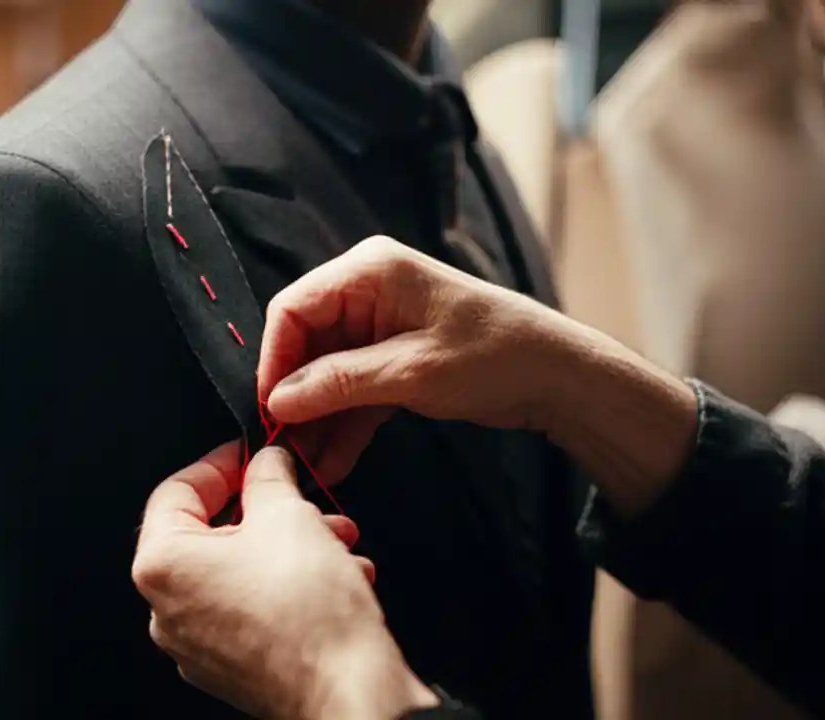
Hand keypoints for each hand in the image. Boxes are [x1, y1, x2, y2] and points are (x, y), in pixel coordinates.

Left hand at [133, 442, 436, 719]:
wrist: (348, 691)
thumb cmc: (310, 615)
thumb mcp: (288, 514)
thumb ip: (268, 475)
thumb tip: (265, 463)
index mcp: (163, 565)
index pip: (176, 491)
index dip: (220, 463)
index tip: (251, 454)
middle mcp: (168, 610)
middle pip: (211, 534)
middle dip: (268, 510)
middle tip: (301, 497)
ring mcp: (196, 644)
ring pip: (239, 571)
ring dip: (288, 546)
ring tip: (335, 539)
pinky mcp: (230, 667)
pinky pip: (252, 607)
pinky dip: (288, 585)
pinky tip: (336, 575)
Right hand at [258, 236, 698, 517]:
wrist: (557, 377)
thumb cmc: (494, 355)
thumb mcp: (411, 372)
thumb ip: (338, 383)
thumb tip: (276, 401)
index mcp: (369, 272)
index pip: (294, 309)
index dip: (273, 359)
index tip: (268, 408)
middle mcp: (367, 292)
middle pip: (305, 344)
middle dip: (294, 396)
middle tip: (281, 446)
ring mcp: (377, 326)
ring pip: (326, 373)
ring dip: (317, 419)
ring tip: (305, 466)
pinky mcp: (390, 359)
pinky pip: (352, 390)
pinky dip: (344, 423)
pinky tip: (332, 462)